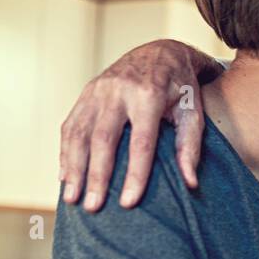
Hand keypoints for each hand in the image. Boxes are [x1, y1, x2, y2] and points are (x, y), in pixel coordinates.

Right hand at [59, 40, 219, 210]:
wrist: (161, 51)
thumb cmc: (181, 88)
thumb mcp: (193, 112)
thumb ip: (190, 145)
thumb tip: (190, 183)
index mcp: (149, 94)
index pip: (141, 142)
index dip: (134, 173)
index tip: (129, 203)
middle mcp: (119, 90)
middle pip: (103, 139)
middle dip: (97, 175)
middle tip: (94, 207)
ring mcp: (98, 90)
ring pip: (79, 133)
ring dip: (74, 167)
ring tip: (72, 199)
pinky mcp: (86, 93)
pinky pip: (70, 125)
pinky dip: (65, 153)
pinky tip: (65, 177)